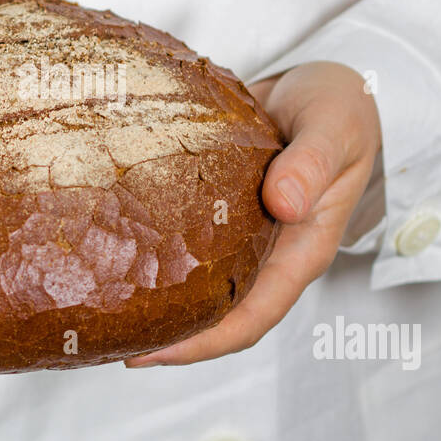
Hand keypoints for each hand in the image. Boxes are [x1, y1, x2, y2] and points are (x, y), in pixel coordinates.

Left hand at [124, 61, 381, 366]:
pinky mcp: (216, 209)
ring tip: (100, 305)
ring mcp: (240, 234)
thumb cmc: (341, 108)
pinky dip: (148, 249)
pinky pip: (182, 239)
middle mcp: (268, 253)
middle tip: (107, 338)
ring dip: (153, 298)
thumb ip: (314, 162)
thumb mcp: (336, 127)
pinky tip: (110, 246)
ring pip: (195, 281)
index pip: (254, 316)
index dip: (205, 342)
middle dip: (166, 333)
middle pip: (215, 312)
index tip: (153, 354)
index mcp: (302, 249)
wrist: (322, 86)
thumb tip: (283, 204)